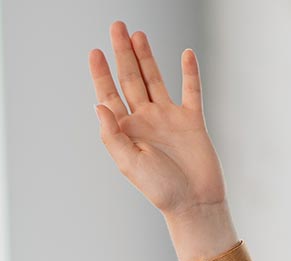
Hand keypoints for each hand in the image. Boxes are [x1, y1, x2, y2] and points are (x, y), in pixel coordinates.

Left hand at [90, 23, 224, 220]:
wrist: (195, 203)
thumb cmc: (160, 190)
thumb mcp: (130, 164)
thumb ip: (113, 135)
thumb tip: (98, 105)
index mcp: (126, 131)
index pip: (109, 95)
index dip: (101, 73)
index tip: (95, 51)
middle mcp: (145, 120)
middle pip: (131, 79)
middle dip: (122, 53)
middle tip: (116, 27)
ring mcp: (168, 118)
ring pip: (155, 79)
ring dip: (146, 57)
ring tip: (138, 35)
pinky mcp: (192, 120)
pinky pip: (191, 90)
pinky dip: (189, 72)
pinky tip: (185, 54)